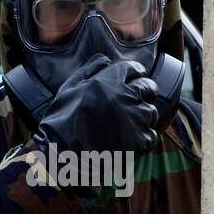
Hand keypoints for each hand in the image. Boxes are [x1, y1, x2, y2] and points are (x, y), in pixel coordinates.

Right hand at [34, 55, 158, 157]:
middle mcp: (126, 96)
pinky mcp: (139, 140)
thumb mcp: (69, 88)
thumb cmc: (62, 121)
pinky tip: (130, 140)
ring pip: (151, 112)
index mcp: (110, 81)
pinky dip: (143, 137)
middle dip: (146, 91)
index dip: (136, 72)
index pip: (134, 69)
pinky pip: (151, 135)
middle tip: (137, 100)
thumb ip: (89, 69)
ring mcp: (135, 119)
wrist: (64, 154)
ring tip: (129, 123)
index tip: (136, 76)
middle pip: (148, 87)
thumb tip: (105, 60)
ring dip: (143, 116)